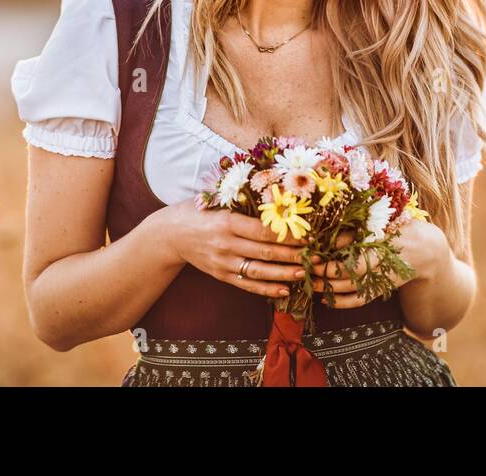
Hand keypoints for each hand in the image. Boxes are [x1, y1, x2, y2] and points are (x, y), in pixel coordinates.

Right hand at [161, 200, 310, 298]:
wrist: (169, 234)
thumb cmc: (197, 211)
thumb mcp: (217, 200)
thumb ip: (244, 201)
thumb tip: (279, 195)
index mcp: (227, 221)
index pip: (263, 230)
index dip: (287, 233)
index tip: (308, 233)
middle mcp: (225, 244)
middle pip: (265, 252)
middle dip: (293, 254)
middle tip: (316, 255)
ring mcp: (222, 262)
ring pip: (258, 271)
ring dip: (284, 273)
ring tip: (305, 273)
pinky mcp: (221, 275)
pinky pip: (246, 285)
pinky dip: (266, 290)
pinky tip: (284, 290)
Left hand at [308, 219, 446, 308]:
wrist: (426, 251)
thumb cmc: (400, 228)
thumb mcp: (383, 222)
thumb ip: (357, 229)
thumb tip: (331, 238)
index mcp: (384, 243)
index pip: (354, 253)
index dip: (331, 254)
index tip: (311, 250)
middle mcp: (383, 264)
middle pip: (350, 273)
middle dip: (325, 272)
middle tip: (305, 266)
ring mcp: (382, 279)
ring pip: (352, 288)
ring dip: (329, 288)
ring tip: (310, 281)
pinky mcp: (381, 289)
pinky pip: (360, 301)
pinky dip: (342, 303)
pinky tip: (325, 299)